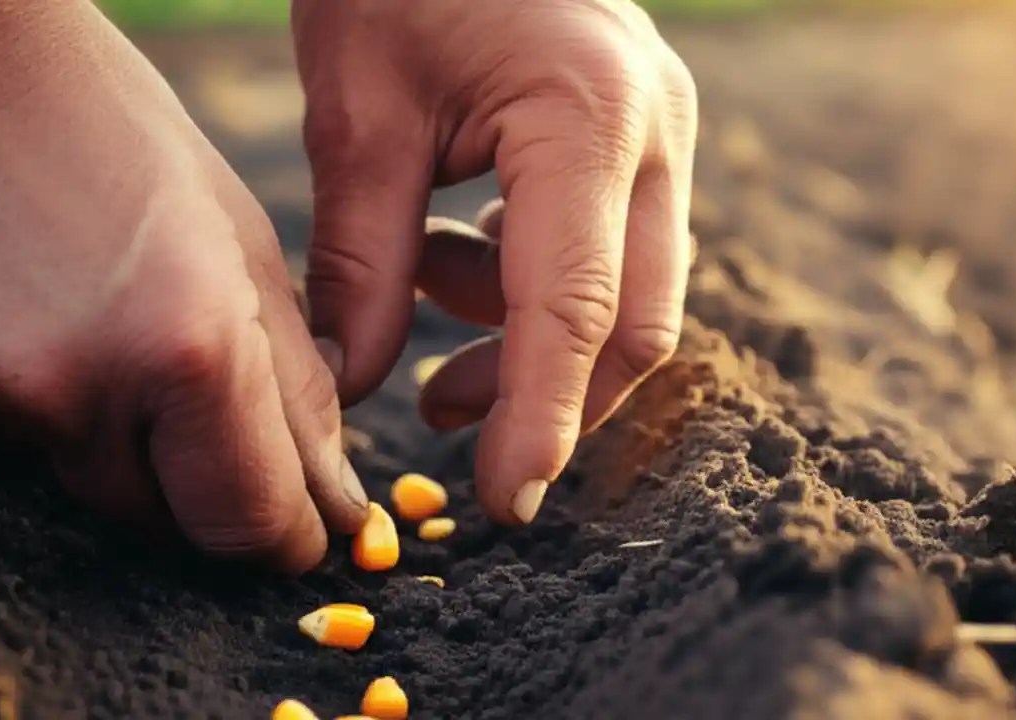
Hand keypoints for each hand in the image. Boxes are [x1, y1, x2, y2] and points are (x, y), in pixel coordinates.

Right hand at [0, 0, 365, 573]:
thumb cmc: (116, 133)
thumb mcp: (241, 243)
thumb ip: (296, 387)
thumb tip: (330, 500)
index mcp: (187, 347)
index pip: (251, 525)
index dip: (285, 536)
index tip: (299, 522)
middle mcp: (77, 391)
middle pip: (170, 521)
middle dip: (207, 485)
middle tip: (206, 399)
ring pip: (87, 485)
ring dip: (121, 444)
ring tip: (112, 326)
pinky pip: (5, 446)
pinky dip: (38, 410)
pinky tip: (38, 321)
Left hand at [293, 0, 696, 523]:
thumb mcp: (358, 113)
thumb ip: (361, 261)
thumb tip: (350, 389)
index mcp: (588, 115)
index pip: (577, 310)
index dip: (542, 419)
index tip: (506, 503)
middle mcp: (656, 130)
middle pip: (633, 322)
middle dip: (546, 394)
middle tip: (443, 418)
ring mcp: (664, 132)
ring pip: (631, 294)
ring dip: (531, 337)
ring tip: (423, 313)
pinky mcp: (644, 139)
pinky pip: (615, 250)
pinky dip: (537, 286)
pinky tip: (455, 254)